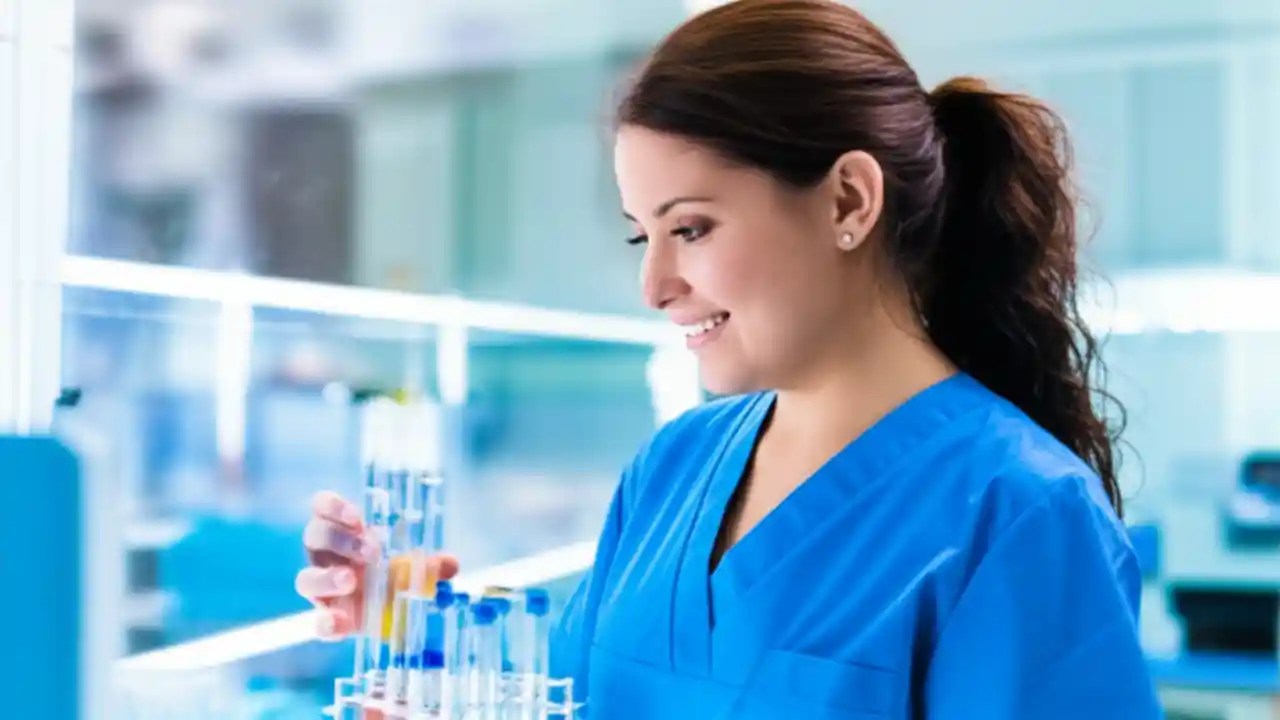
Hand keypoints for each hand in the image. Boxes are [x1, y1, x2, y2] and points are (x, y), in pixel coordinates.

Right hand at [296, 491, 458, 639]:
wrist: (385, 613)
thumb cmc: (392, 574)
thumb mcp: (412, 565)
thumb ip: (430, 564)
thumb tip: (450, 564)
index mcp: (342, 531)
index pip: (322, 507)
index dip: (332, 507)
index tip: (356, 516)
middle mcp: (324, 556)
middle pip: (316, 537)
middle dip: (341, 540)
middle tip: (372, 551)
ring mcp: (320, 587)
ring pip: (306, 578)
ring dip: (327, 577)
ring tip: (350, 580)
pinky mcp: (325, 617)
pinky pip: (317, 620)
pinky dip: (326, 622)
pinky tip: (340, 622)